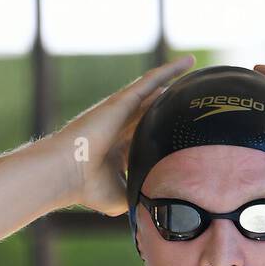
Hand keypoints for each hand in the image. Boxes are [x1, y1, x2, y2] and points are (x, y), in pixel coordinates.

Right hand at [56, 54, 196, 214]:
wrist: (69, 172)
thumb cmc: (89, 188)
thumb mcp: (123, 195)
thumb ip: (141, 194)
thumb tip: (157, 204)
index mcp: (121, 148)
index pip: (147, 135)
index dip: (164, 130)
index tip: (183, 130)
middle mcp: (123, 126)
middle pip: (153, 108)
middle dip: (170, 100)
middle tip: (196, 94)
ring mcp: (123, 111)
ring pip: (154, 89)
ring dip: (173, 77)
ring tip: (194, 64)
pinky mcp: (124, 100)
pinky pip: (151, 80)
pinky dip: (170, 70)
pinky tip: (188, 61)